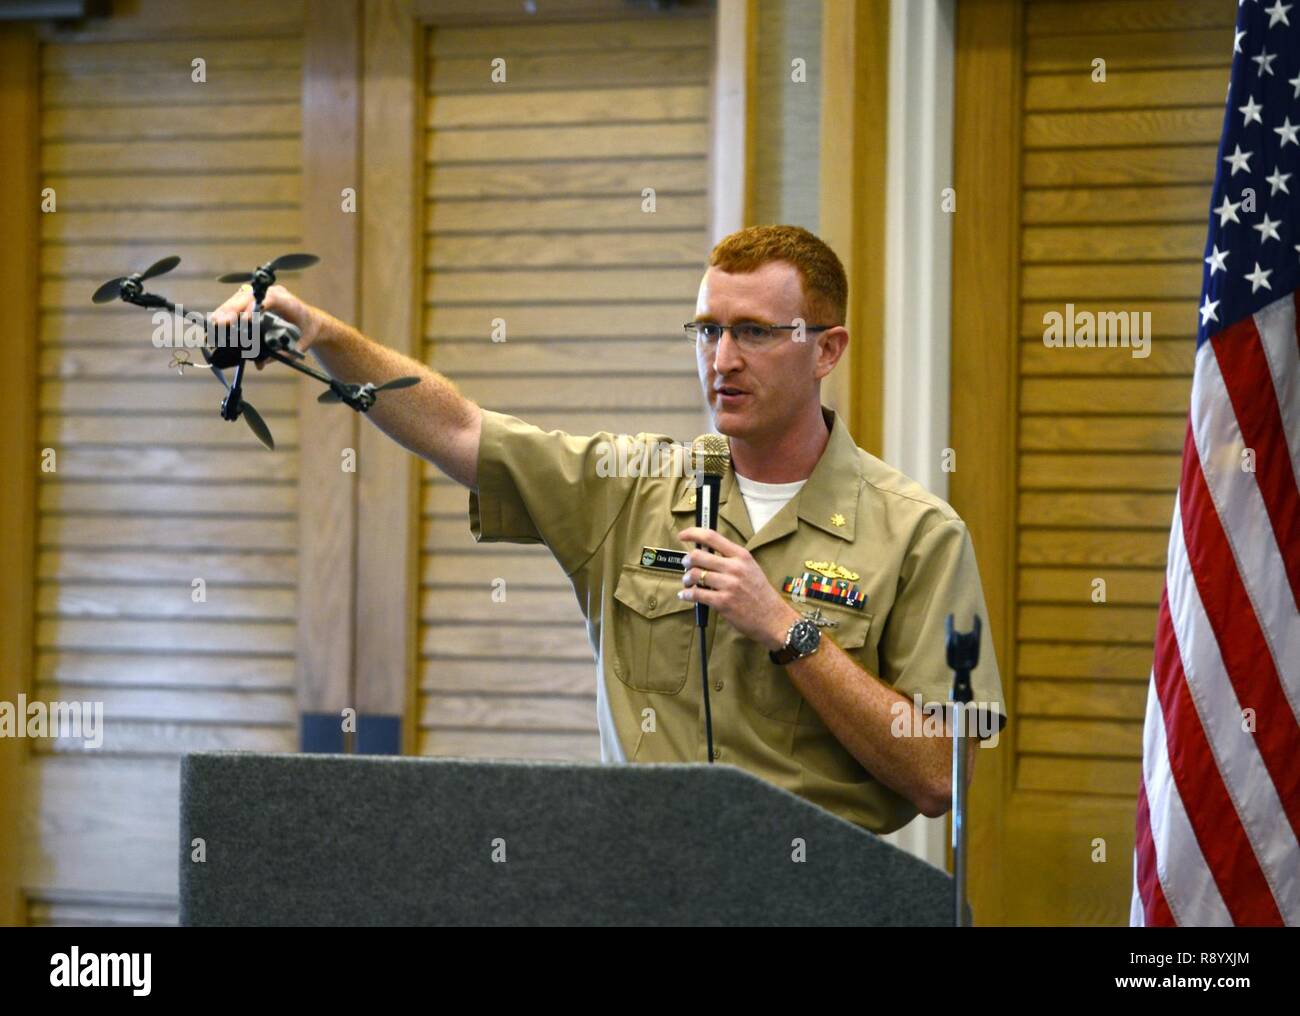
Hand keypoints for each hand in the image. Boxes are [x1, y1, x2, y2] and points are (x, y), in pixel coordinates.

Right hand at [209, 284, 323, 367]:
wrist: (311, 322)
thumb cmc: (306, 332)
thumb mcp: (300, 344)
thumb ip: (284, 353)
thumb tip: (260, 363)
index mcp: (287, 301)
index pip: (269, 299)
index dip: (254, 308)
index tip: (245, 319)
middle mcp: (272, 293)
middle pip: (247, 297)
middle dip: (232, 311)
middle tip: (221, 324)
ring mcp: (260, 295)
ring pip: (238, 299)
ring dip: (225, 312)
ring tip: (214, 325)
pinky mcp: (252, 300)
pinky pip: (236, 303)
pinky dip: (225, 313)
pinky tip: (215, 322)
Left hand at [676, 527, 800, 650]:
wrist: (773, 618)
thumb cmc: (760, 594)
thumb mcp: (750, 568)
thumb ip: (731, 559)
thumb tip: (706, 554)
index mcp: (741, 556)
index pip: (712, 537)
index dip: (693, 533)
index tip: (683, 535)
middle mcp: (735, 567)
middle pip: (698, 556)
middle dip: (687, 561)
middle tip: (686, 565)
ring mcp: (729, 585)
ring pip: (694, 574)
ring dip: (686, 579)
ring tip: (688, 582)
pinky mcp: (723, 602)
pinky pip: (696, 594)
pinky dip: (687, 595)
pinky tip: (686, 595)